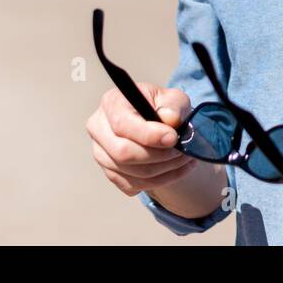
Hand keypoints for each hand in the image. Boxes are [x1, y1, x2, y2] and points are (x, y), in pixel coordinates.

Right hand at [86, 82, 198, 196]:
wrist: (159, 124)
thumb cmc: (163, 107)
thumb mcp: (174, 98)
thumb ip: (173, 105)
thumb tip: (170, 119)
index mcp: (112, 103)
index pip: (123, 124)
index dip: (149, 134)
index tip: (173, 138)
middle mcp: (99, 128)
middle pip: (122, 152)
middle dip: (158, 155)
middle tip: (182, 151)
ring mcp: (101, 153)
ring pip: (130, 172)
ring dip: (163, 170)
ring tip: (184, 159)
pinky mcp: (109, 172)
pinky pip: (133, 185)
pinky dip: (159, 181)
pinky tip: (176, 169)